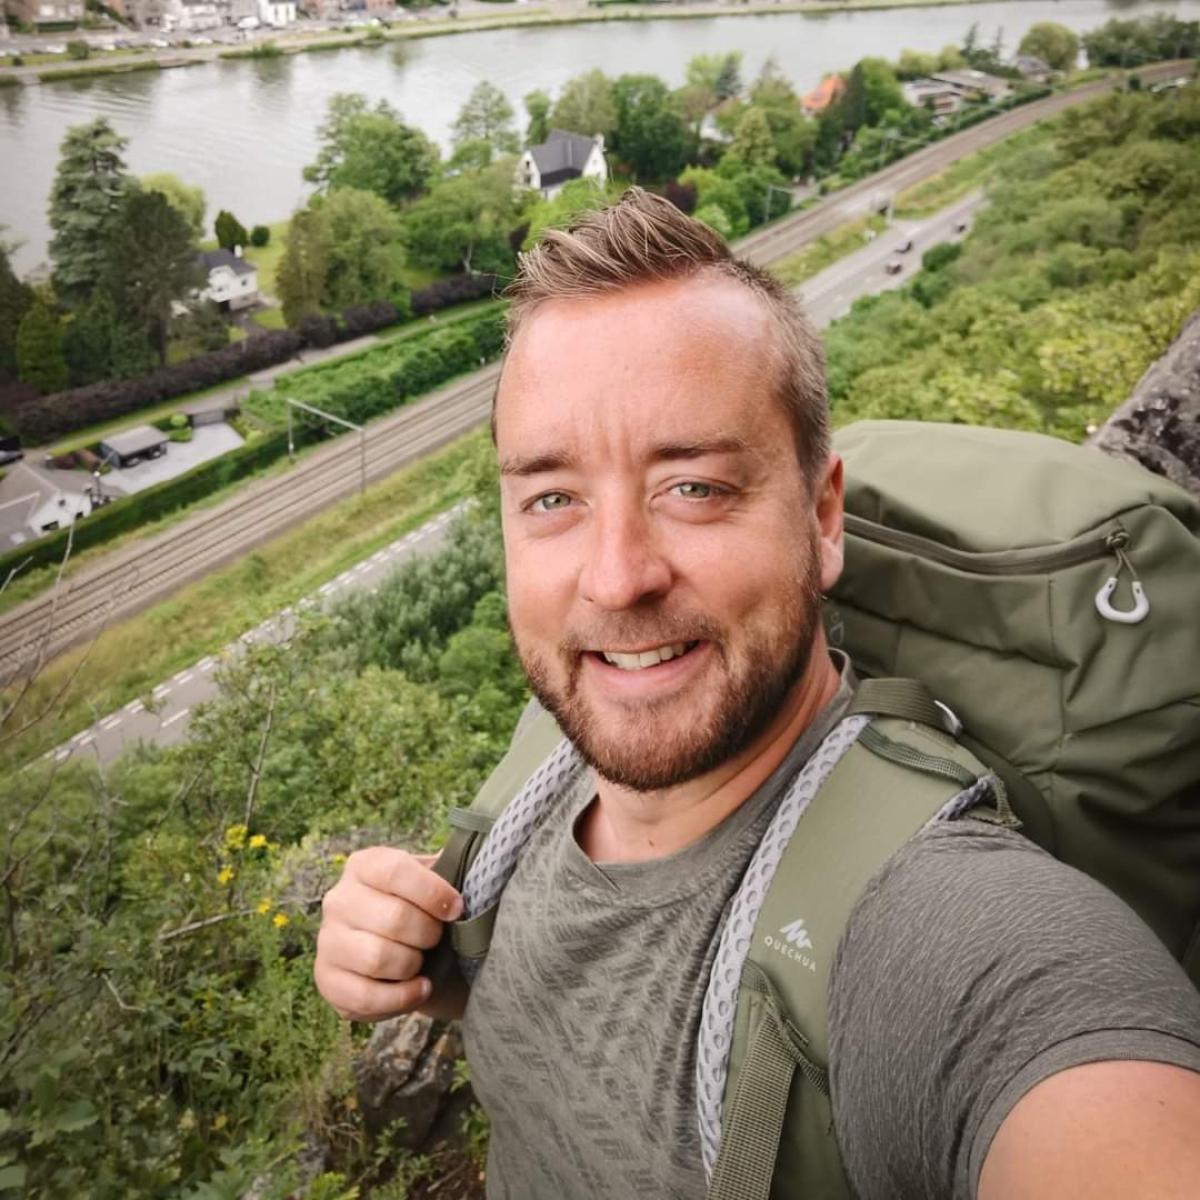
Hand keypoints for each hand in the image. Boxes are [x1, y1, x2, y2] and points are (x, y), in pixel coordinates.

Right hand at [314, 847, 462, 1021]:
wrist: (399, 950)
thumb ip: (450, 869)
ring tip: (423, 963)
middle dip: (428, 933)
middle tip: (438, 938)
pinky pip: (365, 996)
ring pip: (378, 958)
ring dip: (413, 964)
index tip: (457, 909)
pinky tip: (419, 989)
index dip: (433, 892)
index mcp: (364, 866)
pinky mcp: (327, 980)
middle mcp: (338, 899)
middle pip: (393, 918)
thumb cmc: (421, 910)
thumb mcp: (432, 881)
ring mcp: (328, 941)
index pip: (395, 871)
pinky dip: (401, 998)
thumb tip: (476, 868)